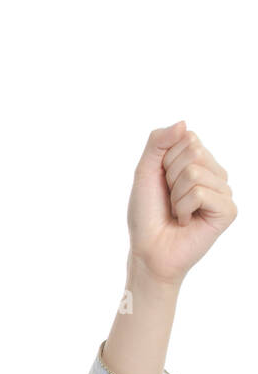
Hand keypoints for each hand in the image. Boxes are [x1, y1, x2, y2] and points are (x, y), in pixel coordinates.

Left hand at [126, 121, 236, 286]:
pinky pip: (201, 192)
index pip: (187, 137)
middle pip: (193, 151)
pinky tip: (186, 222)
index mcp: (200, 161)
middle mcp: (215, 173)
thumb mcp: (145, 171)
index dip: (165, 161)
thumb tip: (183, 123)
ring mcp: (224, 191)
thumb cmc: (147, 215)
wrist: (148, 250)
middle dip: (171, 177)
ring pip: (195, 173)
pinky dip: (184, 208)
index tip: (163, 184)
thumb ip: (158, 142)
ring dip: (176, 196)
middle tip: (170, 200)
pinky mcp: (228, 210)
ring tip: (177, 213)